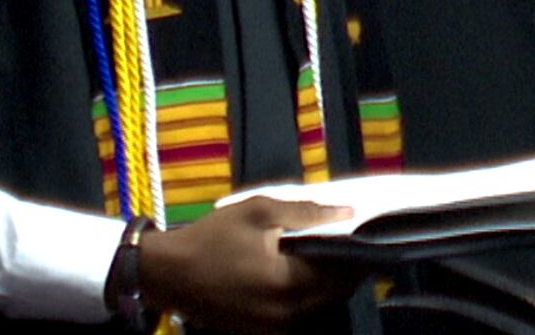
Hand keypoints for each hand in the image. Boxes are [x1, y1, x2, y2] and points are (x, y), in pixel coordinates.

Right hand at [138, 197, 361, 332]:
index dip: (359, 255)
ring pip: (319, 308)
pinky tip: (298, 276)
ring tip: (325, 257)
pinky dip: (305, 297)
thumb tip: (346, 212)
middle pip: (335, 295)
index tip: (368, 236)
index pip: (342, 274)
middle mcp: (287, 315)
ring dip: (327, 285)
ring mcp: (275, 329)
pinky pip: (298, 316)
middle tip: (349, 244)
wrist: (167, 274)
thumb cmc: (211, 238)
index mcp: (288, 284)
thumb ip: (306, 212)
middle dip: (346, 271)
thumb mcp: (257, 212)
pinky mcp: (263, 334)